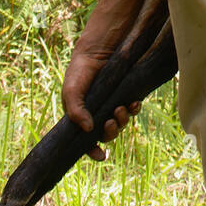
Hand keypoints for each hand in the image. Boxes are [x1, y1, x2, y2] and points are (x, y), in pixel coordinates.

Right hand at [62, 38, 141, 162]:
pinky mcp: (127, 95)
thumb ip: (75, 111)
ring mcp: (114, 105)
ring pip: (121, 123)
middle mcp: (99, 114)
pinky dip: (134, 109)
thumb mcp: (71, 91)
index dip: (94, 151)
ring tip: (120, 110)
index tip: (101, 155)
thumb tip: (88, 130)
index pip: (87, 142)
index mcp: (83, 118)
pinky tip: (134, 104)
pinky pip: (133, 109)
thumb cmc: (80, 71)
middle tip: (110, 123)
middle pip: (107, 134)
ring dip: (122, 121)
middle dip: (110, 133)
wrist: (97, 50)